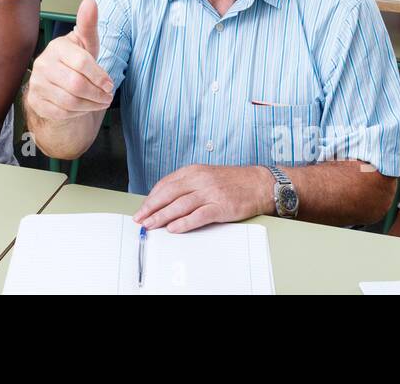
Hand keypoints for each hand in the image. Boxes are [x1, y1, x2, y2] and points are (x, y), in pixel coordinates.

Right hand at [25, 0, 113, 123]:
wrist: (55, 84)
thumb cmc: (75, 62)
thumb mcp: (86, 44)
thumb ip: (88, 25)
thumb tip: (90, 2)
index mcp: (57, 47)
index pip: (81, 62)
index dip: (99, 76)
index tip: (110, 84)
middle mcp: (43, 64)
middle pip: (76, 85)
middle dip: (97, 94)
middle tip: (107, 97)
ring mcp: (37, 84)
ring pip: (69, 102)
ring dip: (90, 105)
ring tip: (100, 102)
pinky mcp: (35, 102)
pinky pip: (60, 113)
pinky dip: (77, 113)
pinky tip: (84, 108)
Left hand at [134, 165, 270, 233]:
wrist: (259, 183)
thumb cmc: (233, 181)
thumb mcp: (206, 175)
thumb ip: (187, 185)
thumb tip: (165, 200)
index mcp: (193, 171)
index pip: (165, 184)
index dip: (151, 198)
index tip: (142, 208)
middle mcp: (200, 180)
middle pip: (168, 194)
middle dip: (151, 208)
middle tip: (140, 219)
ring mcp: (210, 193)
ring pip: (179, 205)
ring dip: (162, 217)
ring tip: (151, 225)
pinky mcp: (220, 206)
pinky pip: (197, 216)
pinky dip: (183, 223)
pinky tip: (173, 229)